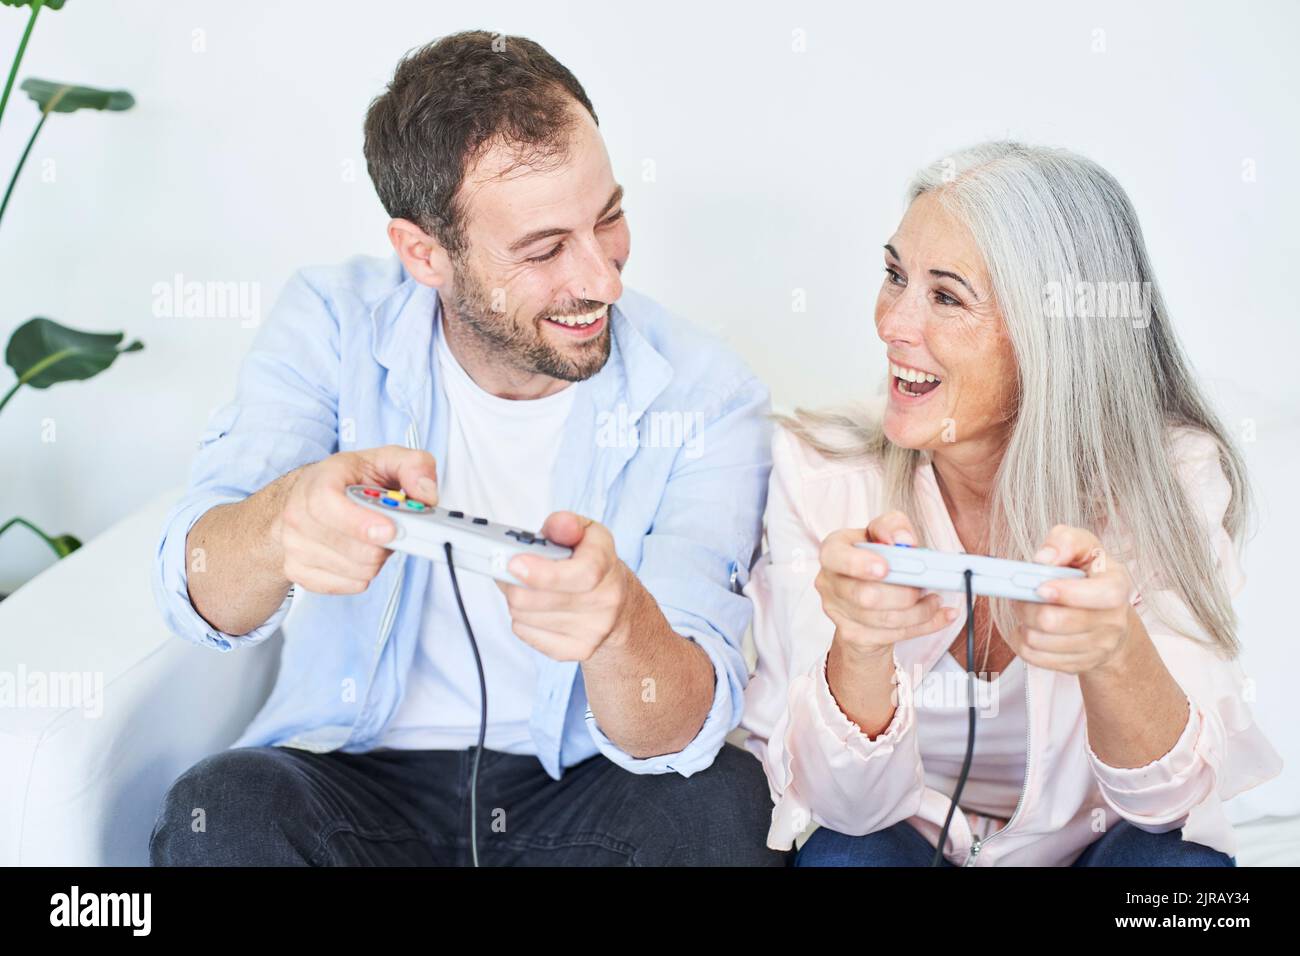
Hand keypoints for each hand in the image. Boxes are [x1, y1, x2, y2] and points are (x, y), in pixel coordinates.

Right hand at [274, 445, 438, 594]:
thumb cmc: (347, 479)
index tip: (391, 529)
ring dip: (377, 558)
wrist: (306, 497)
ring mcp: (295, 547)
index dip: (362, 523)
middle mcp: (298, 515)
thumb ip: (414, 466)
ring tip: (372, 537)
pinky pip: (350, 585)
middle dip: (385, 541)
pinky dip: (364, 573)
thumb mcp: (385, 459)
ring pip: (358, 570)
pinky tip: (359, 552)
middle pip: (354, 549)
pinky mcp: (300, 573)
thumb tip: (427, 493)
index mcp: (318, 482)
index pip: (328, 506)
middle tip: (389, 527)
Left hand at [497, 512, 635, 661]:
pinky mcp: (578, 650)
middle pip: (537, 599)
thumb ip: (566, 525)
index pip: (580, 575)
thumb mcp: (585, 533)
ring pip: (525, 616)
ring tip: (525, 586)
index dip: (542, 572)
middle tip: (507, 568)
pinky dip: (522, 618)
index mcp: (605, 565)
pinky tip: (535, 607)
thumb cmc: (593, 562)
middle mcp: (605, 601)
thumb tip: (559, 525)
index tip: (514, 564)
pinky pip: (527, 634)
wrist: (620, 606)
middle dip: (511, 581)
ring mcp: (593, 630)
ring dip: (515, 598)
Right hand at [817, 510, 955, 658]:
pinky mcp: (851, 634)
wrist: (868, 596)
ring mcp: (836, 611)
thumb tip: (904, 540)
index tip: (886, 568)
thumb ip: (894, 526)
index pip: (836, 556)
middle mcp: (828, 581)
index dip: (860, 564)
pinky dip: (922, 626)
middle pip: (866, 596)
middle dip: (903, 594)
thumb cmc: (876, 557)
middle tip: (923, 587)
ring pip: (884, 620)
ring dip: (918, 612)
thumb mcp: (884, 532)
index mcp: (833, 550)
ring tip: (934, 600)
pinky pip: (891, 635)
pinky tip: (935, 616)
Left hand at [1011, 525, 1137, 674]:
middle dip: (1027, 606)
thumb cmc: (1088, 574)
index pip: (1102, 595)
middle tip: (1022, 595)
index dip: (1067, 593)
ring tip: (1027, 610)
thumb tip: (1043, 558)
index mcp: (1117, 585)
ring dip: (1023, 623)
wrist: (1106, 615)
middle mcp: (1113, 620)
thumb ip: (1064, 541)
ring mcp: (1099, 647)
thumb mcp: (1082, 546)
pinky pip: (1035, 657)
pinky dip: (1021, 641)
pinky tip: (1028, 628)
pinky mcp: (1079, 664)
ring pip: (1039, 641)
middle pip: (1055, 621)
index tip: (1040, 587)